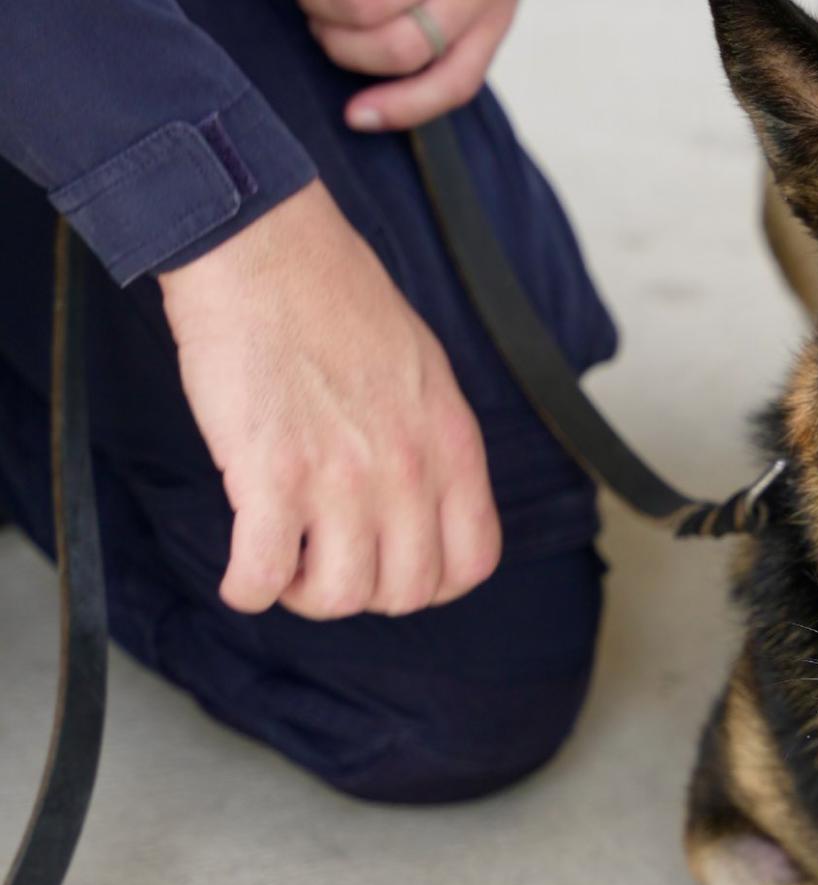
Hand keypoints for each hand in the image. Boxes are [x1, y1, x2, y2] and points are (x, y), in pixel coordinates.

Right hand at [158, 180, 501, 619]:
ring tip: (283, 558)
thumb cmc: (337, 299)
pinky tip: (241, 572)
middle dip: (363, 591)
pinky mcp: (271, 476)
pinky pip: (263, 576)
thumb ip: (431, 443)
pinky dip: (246, 589)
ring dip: (303, 593)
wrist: (267, 249)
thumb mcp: (424, 373)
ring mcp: (342, 478)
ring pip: (338, 597)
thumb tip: (425, 500)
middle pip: (404, 593)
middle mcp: (408, 471)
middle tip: (325, 560)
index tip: (391, 566)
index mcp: (452, 445)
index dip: (431, 583)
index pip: (472, 562)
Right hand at [302, 0, 519, 131]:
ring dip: (320, 7)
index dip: (403, 108)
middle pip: (398, 46)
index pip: (455, 79)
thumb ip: (434, 44)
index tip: (353, 116)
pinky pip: (351, 4)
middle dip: (342, 45)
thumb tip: (364, 111)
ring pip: (364, 11)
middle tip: (321, 19)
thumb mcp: (459, 3)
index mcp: (493, 8)